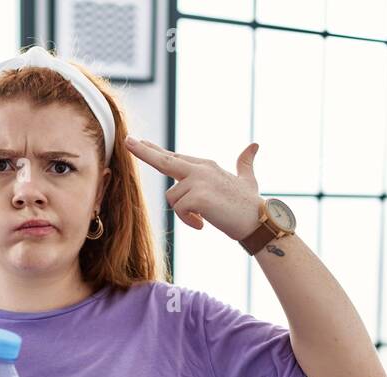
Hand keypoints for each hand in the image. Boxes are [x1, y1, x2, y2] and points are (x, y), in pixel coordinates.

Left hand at [124, 135, 262, 242]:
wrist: (260, 221)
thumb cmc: (251, 204)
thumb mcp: (247, 180)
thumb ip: (245, 163)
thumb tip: (254, 146)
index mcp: (206, 166)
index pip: (175, 157)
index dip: (156, 152)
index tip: (139, 143)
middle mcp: (200, 169)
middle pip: (165, 160)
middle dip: (143, 151)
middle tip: (126, 141)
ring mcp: (198, 181)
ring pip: (172, 198)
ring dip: (184, 213)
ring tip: (204, 218)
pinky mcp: (197, 196)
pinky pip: (179, 211)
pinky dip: (189, 222)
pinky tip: (203, 225)